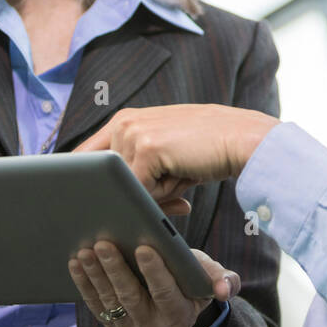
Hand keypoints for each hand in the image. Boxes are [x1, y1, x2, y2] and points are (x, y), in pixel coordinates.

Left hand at [67, 241, 239, 326]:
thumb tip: (225, 289)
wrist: (174, 299)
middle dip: (116, 268)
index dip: (155, 271)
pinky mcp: (112, 324)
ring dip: (95, 274)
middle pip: (132, 297)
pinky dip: (84, 283)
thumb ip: (224, 280)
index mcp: (180, 317)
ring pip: (110, 300)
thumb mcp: (211, 276)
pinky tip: (76, 263)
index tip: (144, 247)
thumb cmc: (193, 279)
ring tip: (86, 249)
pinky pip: (95, 304)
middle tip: (104, 242)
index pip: (166, 293)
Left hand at [73, 105, 279, 213]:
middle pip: (104, 180)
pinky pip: (141, 191)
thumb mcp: (163, 159)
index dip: (83, 182)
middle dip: (130, 193)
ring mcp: (133, 133)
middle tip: (168, 182)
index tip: (83, 200)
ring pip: (125, 188)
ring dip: (152, 192)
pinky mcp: (146, 148)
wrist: (242, 139)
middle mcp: (123, 122)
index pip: (84, 157)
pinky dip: (163, 193)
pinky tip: (184, 174)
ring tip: (181, 171)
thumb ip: (135, 172)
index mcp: (124, 120)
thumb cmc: (205, 154)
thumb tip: (109, 206)